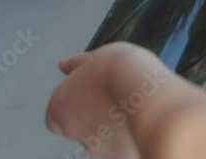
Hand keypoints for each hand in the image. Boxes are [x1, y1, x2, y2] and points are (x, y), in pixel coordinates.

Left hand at [45, 43, 205, 158]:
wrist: (149, 97)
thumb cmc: (121, 72)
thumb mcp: (97, 56)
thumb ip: (77, 64)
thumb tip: (64, 64)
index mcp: (58, 107)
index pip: (56, 114)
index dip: (74, 102)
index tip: (91, 91)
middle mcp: (72, 132)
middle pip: (78, 127)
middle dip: (94, 115)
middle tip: (114, 97)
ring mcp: (96, 146)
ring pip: (101, 138)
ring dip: (111, 126)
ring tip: (132, 107)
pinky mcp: (118, 156)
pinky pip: (121, 146)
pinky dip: (127, 137)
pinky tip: (141, 120)